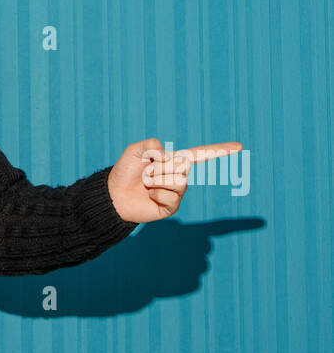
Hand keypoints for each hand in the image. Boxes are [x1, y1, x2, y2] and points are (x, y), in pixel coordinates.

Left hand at [107, 137, 242, 223]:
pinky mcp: (172, 207)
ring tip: (146, 184)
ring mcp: (177, 192)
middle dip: (161, 166)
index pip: (201, 154)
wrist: (114, 194)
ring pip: (178, 181)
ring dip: (157, 180)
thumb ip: (152, 145)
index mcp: (174, 160)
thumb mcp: (135, 150)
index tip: (239, 147)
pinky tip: (149, 195)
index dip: (220, 150)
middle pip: (183, 165)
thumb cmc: (125, 171)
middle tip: (146, 172)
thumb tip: (168, 158)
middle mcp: (179, 176)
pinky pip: (171, 197)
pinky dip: (156, 194)